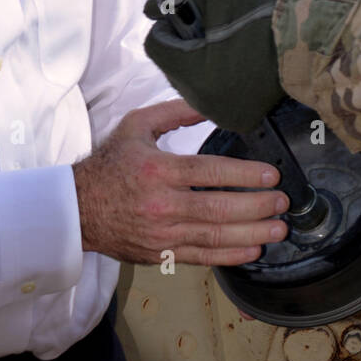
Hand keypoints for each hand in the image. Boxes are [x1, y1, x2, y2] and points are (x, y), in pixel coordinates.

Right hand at [73, 99, 289, 265]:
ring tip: (278, 227)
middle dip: (256, 206)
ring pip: (214, 236)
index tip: (271, 175)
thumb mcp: (138, 126)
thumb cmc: (111, 164)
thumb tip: (210, 103)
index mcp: (157, 169)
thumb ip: (175, 112)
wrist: (78, 208)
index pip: (209, 172)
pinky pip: (201, 257)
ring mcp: (161, 233)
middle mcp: (161, 204)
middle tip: (282, 201)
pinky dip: (230, 255)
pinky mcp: (161, 253)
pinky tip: (252, 249)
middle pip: (217, 208)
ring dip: (251, 233)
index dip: (244, 175)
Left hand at [143, 0, 284, 132]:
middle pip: (172, 68)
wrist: (306, 42)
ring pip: (192, 85)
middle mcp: (200, 99)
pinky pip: (214, 99)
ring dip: (200, 67)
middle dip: (183, 50)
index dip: (170, 28)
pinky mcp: (238, 120)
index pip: (156, 46)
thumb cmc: (258, 14)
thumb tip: (150, 10)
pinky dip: (218, 83)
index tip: (192, 20)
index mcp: (190, 70)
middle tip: (213, 33)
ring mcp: (220, 113)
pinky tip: (237, 67)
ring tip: (228, 49)